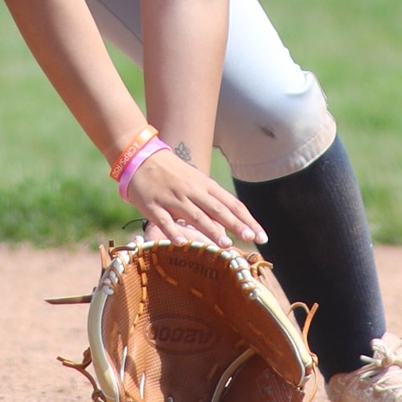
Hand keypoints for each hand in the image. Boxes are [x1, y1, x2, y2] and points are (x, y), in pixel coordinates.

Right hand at [124, 149, 268, 247]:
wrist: (141, 157)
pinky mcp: (153, 206)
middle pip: (217, 209)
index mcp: (205, 186)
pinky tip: (182, 243)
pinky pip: (164, 221)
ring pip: (195, 215)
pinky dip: (174, 231)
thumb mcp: (196, 182)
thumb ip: (211, 202)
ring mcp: (172, 198)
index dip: (247, 220)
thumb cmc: (173, 173)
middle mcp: (192, 191)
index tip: (261, 235)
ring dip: (211, 230)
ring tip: (225, 244)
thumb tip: (229, 225)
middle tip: (251, 238)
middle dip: (235, 224)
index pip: (231, 204)